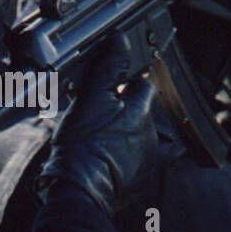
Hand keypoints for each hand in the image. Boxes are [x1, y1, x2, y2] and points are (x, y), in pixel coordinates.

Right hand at [38, 33, 158, 215]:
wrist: (80, 191)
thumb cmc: (82, 146)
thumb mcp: (89, 99)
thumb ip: (107, 67)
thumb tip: (119, 40)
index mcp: (140, 111)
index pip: (141, 84)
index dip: (123, 83)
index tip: (107, 88)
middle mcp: (150, 134)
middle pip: (138, 112)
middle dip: (120, 111)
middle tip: (94, 117)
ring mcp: (147, 159)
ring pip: (135, 136)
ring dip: (120, 135)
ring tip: (95, 140)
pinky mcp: (141, 181)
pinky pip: (133, 162)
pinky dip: (121, 159)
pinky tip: (101, 159)